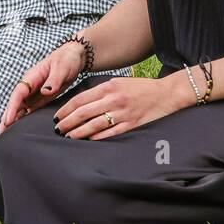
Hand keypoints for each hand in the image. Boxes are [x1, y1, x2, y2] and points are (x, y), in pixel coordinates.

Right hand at [0, 44, 84, 132]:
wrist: (74, 57)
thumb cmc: (67, 59)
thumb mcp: (62, 68)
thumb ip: (54, 80)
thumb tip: (45, 91)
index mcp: (32, 77)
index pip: (18, 93)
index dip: (12, 107)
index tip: (8, 121)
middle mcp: (30, 87)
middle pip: (15, 104)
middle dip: (6, 118)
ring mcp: (34, 93)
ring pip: (20, 109)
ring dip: (13, 122)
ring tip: (6, 138)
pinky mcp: (41, 99)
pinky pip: (30, 111)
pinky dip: (24, 121)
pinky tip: (20, 132)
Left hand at [53, 75, 186, 139]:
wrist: (165, 94)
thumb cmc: (140, 88)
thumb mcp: (119, 83)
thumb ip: (101, 91)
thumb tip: (81, 102)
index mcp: (109, 87)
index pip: (81, 99)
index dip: (66, 108)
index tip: (57, 116)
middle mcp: (114, 99)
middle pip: (84, 112)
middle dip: (68, 121)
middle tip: (58, 129)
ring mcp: (123, 113)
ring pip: (94, 124)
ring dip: (79, 132)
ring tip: (69, 136)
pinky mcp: (132, 125)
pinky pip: (110, 133)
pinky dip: (97, 137)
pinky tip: (88, 141)